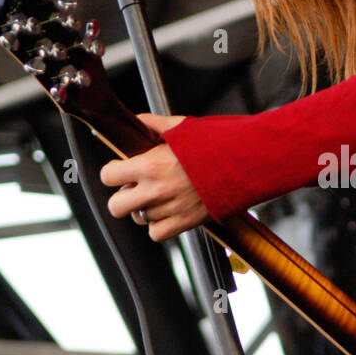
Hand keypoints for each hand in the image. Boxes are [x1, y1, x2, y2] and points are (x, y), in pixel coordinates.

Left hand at [99, 113, 209, 241]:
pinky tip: (167, 212)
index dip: (113, 172)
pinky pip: (157, 233)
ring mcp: (170, 209)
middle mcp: (156, 190)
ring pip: (138, 219)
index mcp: (150, 165)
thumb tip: (138, 121)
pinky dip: (159, 225)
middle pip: (116, 206)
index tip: (121, 170)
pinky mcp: (185, 223)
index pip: (109, 176)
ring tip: (158, 197)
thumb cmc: (217, 144)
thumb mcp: (183, 127)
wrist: (246, 163)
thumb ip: (155, 124)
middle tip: (134, 189)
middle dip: (122, 197)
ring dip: (144, 209)